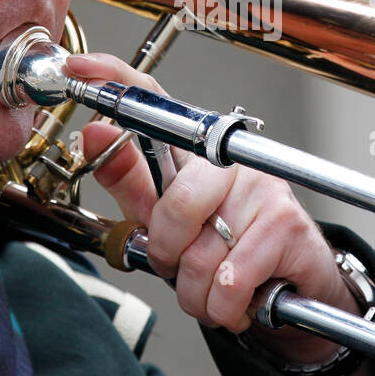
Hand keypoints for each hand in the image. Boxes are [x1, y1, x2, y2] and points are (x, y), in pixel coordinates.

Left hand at [64, 52, 358, 365]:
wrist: (296, 292)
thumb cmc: (228, 252)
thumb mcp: (167, 222)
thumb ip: (130, 183)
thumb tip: (92, 134)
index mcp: (196, 151)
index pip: (155, 101)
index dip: (116, 80)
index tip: (78, 70)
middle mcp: (230, 160)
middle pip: (174, 204)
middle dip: (169, 254)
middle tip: (181, 265)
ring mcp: (264, 188)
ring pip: (200, 254)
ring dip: (197, 292)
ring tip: (213, 289)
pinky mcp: (287, 224)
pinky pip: (230, 279)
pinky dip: (224, 305)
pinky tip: (238, 298)